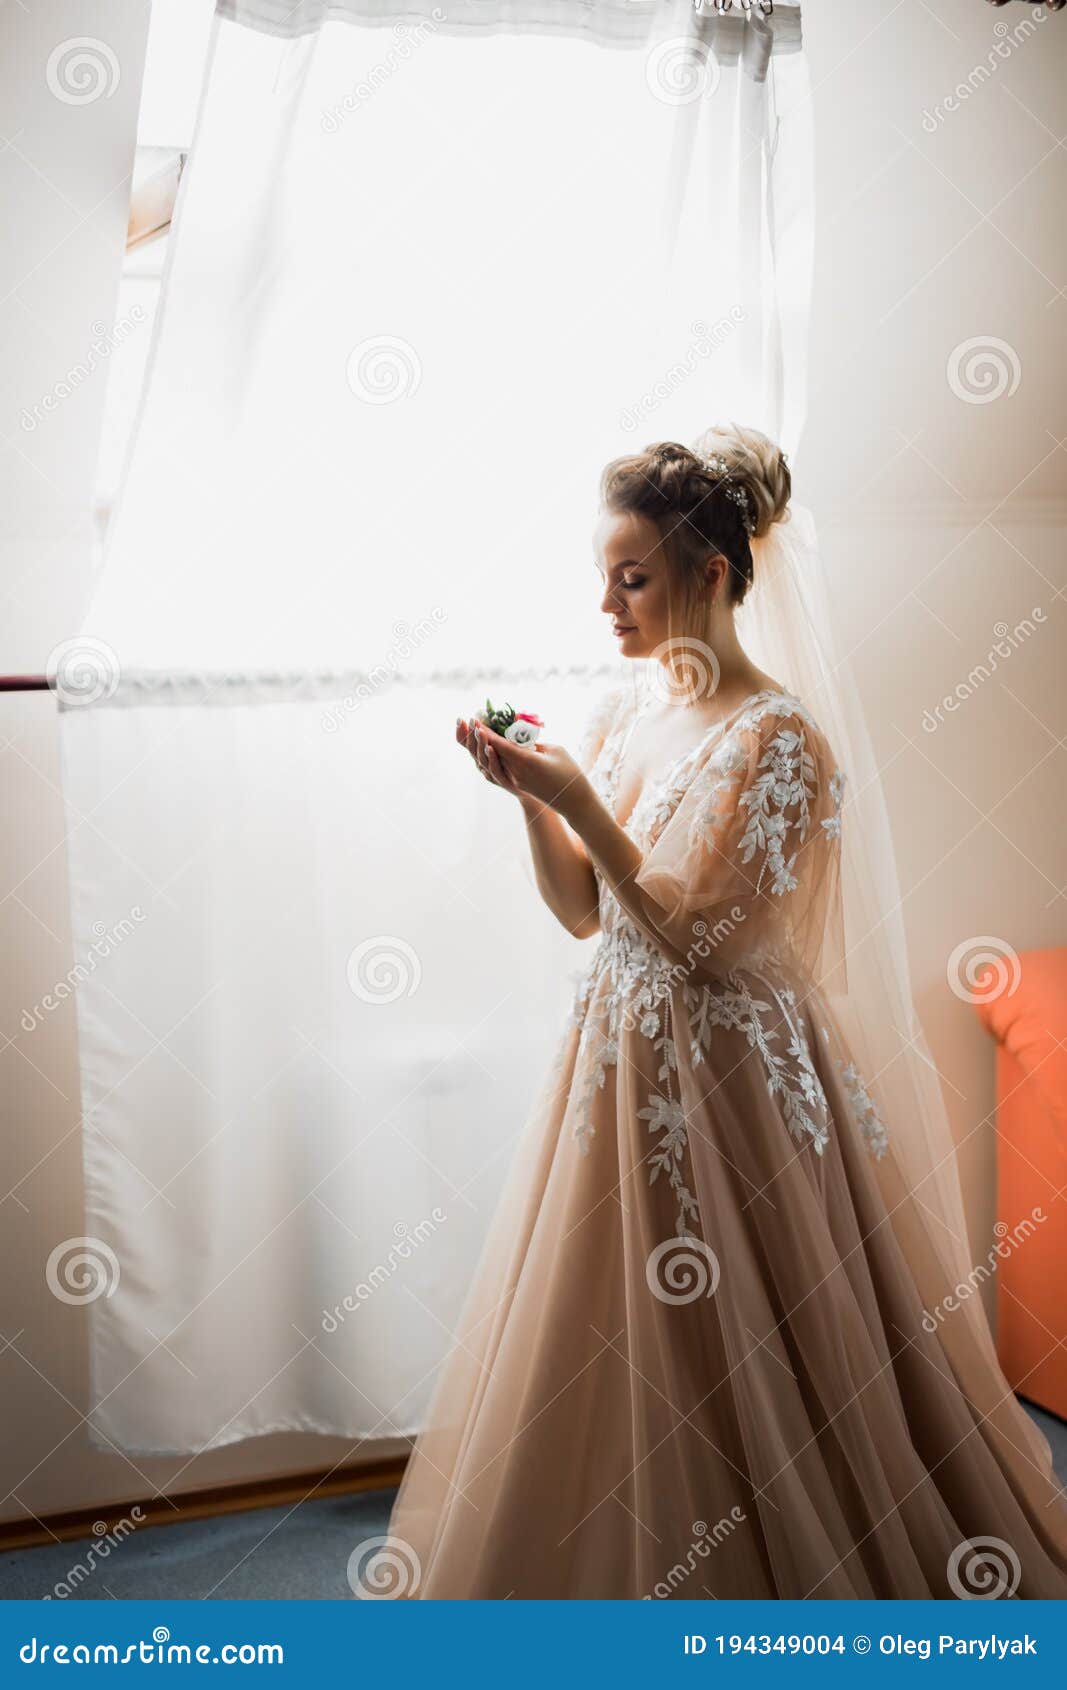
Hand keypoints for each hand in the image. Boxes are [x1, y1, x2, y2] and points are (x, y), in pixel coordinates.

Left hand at [455, 716, 589, 819]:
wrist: (574, 801)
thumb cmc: (569, 773)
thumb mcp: (554, 750)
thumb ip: (535, 742)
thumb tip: (521, 738)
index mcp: (525, 761)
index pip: (500, 744)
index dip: (486, 732)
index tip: (476, 721)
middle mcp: (516, 772)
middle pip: (494, 752)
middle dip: (483, 737)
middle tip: (474, 722)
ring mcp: (517, 780)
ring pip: (497, 761)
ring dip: (488, 747)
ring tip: (480, 733)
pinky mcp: (519, 784)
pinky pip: (504, 767)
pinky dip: (497, 757)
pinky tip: (494, 748)